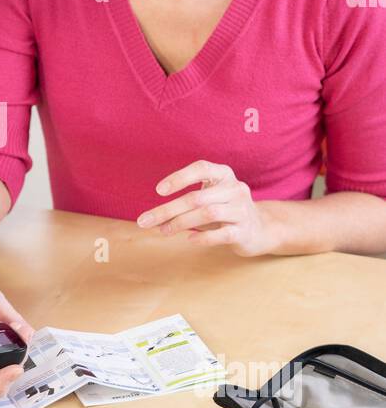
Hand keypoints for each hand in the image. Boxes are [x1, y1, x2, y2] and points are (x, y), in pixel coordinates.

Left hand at [135, 160, 276, 256]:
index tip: (159, 190)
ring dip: (181, 223)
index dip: (179, 177)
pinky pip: (223, 234)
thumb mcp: (210, 196)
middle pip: (197, 197)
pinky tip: (190, 239)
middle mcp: (235, 189)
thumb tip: (152, 215)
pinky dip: (204, 237)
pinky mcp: (245, 231)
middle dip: (168, 210)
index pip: (201, 168)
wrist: (261, 229)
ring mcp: (242, 210)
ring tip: (163, 230)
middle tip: (145, 221)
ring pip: (208, 213)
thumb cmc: (226, 210)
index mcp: (224, 175)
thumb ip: (187, 201)